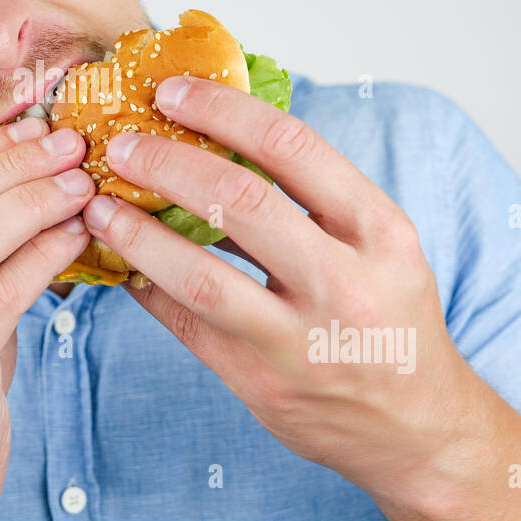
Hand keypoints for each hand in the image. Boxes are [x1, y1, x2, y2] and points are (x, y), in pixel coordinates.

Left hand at [80, 75, 483, 519]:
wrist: (419, 427)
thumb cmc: (390, 317)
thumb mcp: (380, 244)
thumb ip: (315, 195)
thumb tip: (217, 132)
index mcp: (379, 231)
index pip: (292, 147)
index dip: (222, 111)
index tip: (173, 93)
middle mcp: (344, 284)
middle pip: (240, 202)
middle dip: (166, 164)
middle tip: (122, 147)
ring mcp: (300, 341)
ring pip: (200, 276)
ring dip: (138, 234)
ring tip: (101, 208)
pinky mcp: (261, 384)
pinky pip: (186, 326)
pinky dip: (146, 289)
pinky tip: (122, 264)